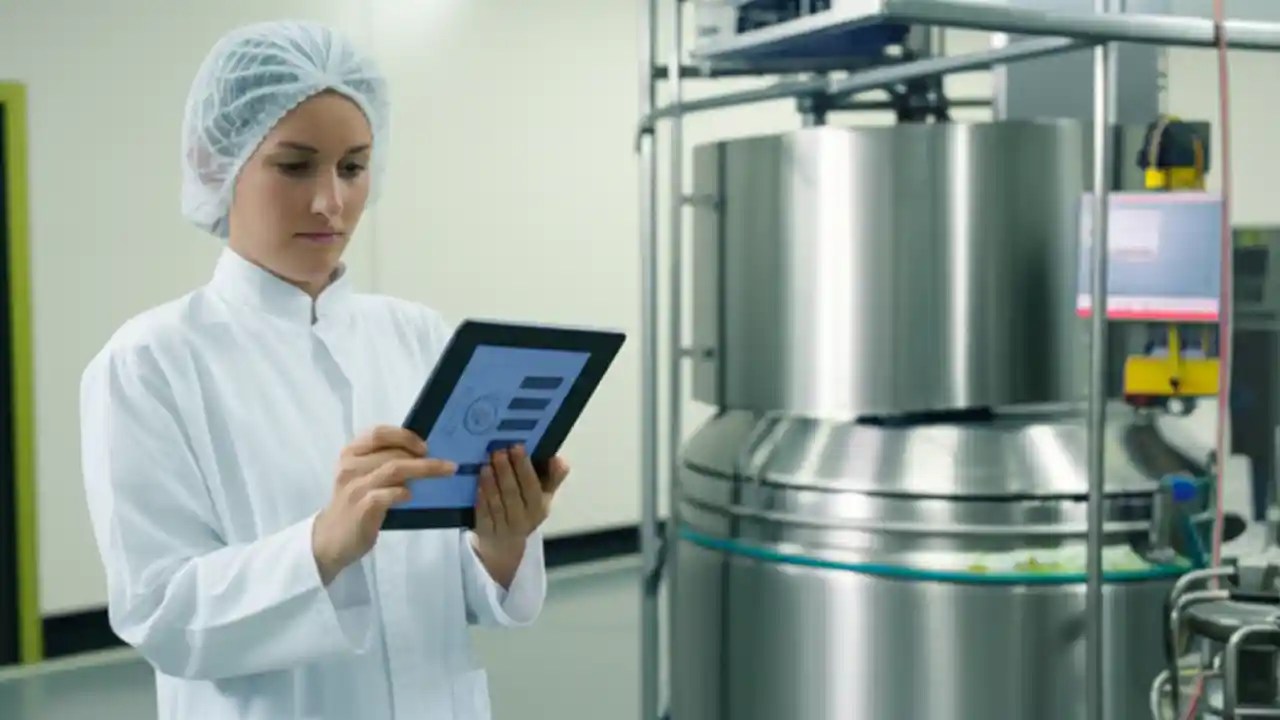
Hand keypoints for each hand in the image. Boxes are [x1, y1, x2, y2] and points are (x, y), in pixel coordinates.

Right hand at [312, 426, 455, 584]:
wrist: (330, 538)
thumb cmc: (353, 503)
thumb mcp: (361, 475)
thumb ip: (380, 461)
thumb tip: (419, 452)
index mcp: (350, 453)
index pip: (378, 433)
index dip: (405, 436)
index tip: (424, 446)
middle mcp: (350, 466)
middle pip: (392, 452)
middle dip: (423, 456)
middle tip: (446, 464)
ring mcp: (355, 487)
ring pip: (394, 469)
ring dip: (425, 469)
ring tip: (445, 472)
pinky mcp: (362, 508)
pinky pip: (388, 494)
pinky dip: (403, 492)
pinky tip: (410, 496)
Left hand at [474, 445, 568, 546]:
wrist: (506, 546)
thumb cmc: (526, 512)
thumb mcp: (543, 497)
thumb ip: (553, 477)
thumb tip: (560, 460)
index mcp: (539, 508)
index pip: (533, 487)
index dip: (525, 467)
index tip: (518, 446)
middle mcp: (523, 520)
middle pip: (513, 494)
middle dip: (506, 471)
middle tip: (498, 451)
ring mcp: (503, 528)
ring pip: (498, 504)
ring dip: (491, 482)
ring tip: (486, 463)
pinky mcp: (486, 532)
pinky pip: (484, 514)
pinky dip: (481, 498)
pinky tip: (478, 483)